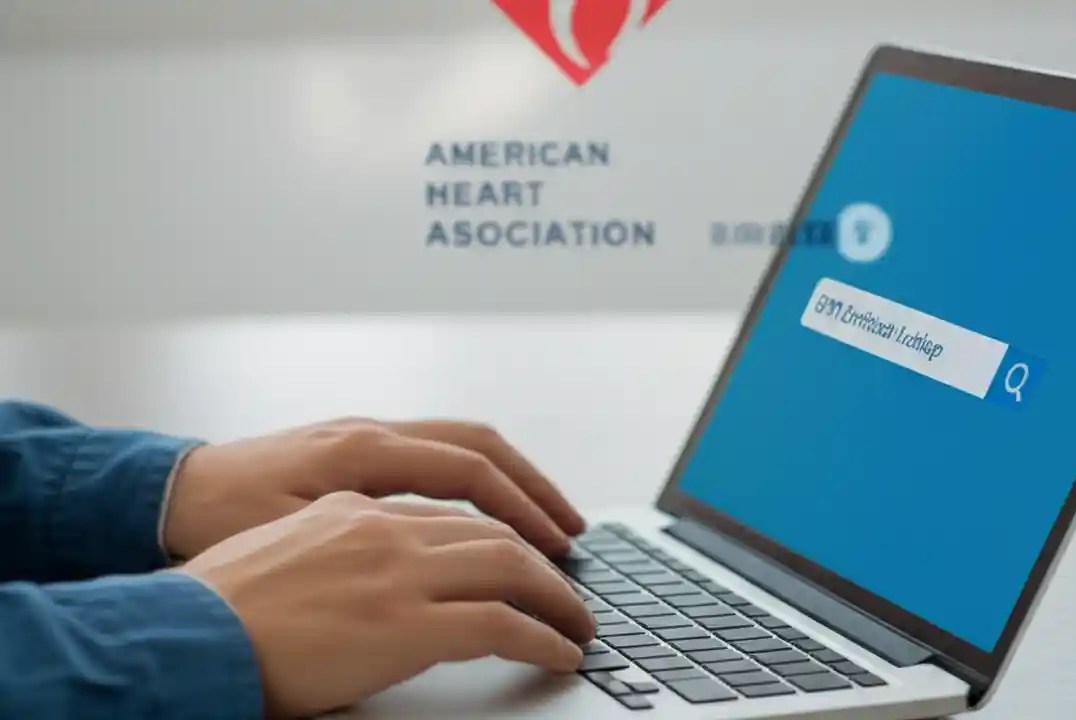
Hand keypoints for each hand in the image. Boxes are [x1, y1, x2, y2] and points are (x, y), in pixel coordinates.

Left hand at [164, 417, 584, 559]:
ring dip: (512, 481)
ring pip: (462, 444)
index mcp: (363, 449)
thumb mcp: (298, 539)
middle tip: (573, 532)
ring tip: (546, 522)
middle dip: (535, 489)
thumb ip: (373, 545)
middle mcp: (372, 432)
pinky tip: (487, 512)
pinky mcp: (355, 451)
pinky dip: (477, 481)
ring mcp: (365, 436)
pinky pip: (436, 456)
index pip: (471, 471)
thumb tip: (448, 568)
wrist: (163, 496)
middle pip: (481, 446)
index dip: (523, 509)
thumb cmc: (218, 523)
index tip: (556, 549)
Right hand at [181, 491, 593, 717]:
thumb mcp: (282, 549)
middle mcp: (384, 525)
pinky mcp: (405, 625)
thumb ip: (339, 547)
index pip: (453, 506)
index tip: (529, 549)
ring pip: (510, 565)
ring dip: (556, 596)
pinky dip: (543, 637)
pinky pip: (502, 624)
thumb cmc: (213, 605)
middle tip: (571, 586)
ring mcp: (397, 572)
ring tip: (578, 622)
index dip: (502, 530)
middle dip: (544, 558)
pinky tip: (559, 653)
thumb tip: (371, 576)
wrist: (176, 635)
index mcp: (354, 502)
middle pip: (494, 528)